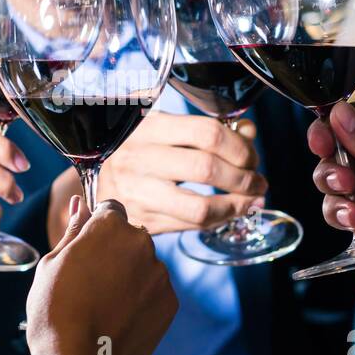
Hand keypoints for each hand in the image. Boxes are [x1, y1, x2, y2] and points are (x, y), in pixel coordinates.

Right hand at [26, 196, 177, 354]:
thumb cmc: (55, 311)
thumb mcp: (52, 264)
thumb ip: (73, 231)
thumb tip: (81, 205)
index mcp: (110, 226)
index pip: (110, 209)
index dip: (97, 227)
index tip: (87, 247)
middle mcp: (142, 242)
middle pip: (130, 237)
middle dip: (115, 251)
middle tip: (91, 282)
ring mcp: (159, 273)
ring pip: (144, 265)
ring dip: (130, 276)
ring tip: (105, 305)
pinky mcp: (170, 301)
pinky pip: (155, 291)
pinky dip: (142, 300)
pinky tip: (120, 318)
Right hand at [81, 111, 267, 235]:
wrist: (96, 183)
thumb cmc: (139, 151)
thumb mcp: (165, 129)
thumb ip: (208, 129)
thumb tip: (249, 131)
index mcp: (149, 128)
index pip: (207, 132)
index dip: (240, 146)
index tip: (251, 156)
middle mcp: (139, 158)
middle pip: (206, 168)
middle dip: (244, 178)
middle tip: (258, 181)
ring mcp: (138, 193)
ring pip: (200, 207)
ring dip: (235, 206)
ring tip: (251, 201)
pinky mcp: (142, 221)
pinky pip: (191, 226)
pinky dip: (219, 220)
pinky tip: (230, 213)